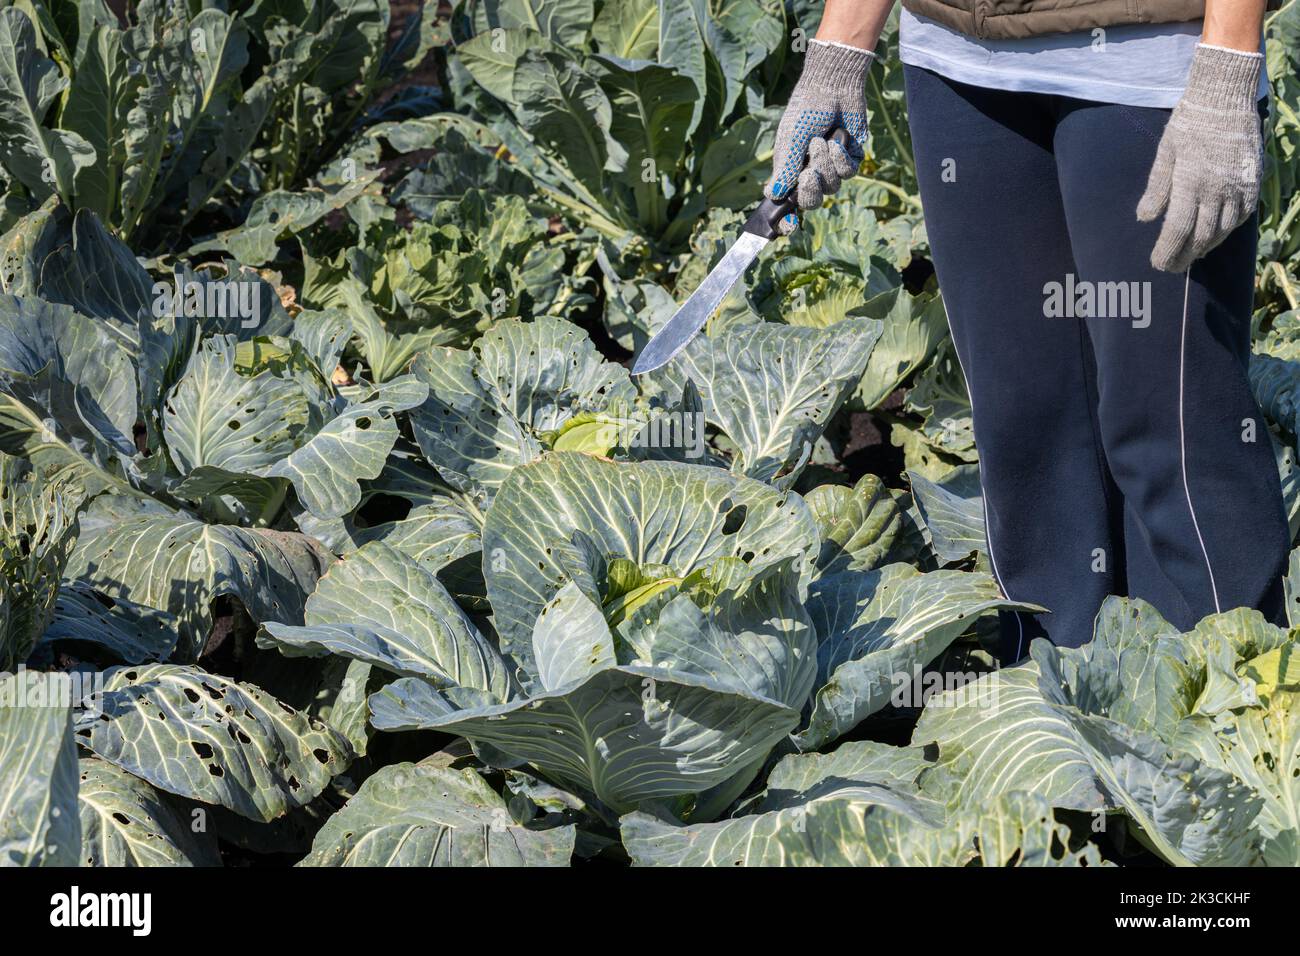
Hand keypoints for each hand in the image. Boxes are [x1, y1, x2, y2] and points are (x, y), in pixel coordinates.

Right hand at [766, 39, 872, 234]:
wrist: (833, 87)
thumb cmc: (806, 110)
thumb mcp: (790, 141)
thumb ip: (784, 169)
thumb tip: (772, 196)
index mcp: (791, 170)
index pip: (788, 202)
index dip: (786, 219)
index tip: (785, 227)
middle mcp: (811, 172)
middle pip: (812, 201)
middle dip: (811, 189)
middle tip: (808, 172)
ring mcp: (832, 167)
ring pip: (833, 186)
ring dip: (827, 164)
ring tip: (822, 139)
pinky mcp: (852, 158)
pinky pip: (849, 172)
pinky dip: (842, 157)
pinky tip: (838, 139)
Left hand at [1137, 44, 1263, 272]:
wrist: (1225, 96)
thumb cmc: (1189, 123)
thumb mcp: (1165, 152)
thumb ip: (1156, 188)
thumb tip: (1145, 219)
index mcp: (1190, 183)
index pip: (1177, 230)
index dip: (1167, 251)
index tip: (1158, 264)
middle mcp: (1217, 189)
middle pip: (1201, 236)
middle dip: (1185, 255)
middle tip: (1172, 267)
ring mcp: (1238, 186)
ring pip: (1223, 229)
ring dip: (1207, 246)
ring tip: (1193, 254)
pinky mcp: (1253, 181)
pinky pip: (1243, 214)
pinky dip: (1229, 229)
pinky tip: (1218, 234)